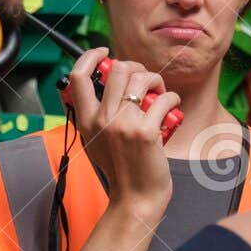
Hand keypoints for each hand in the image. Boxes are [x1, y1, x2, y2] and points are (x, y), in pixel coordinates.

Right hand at [67, 50, 177, 217]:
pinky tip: (173, 109)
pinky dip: (173, 99)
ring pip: (142, 78)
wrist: (135, 199)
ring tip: (160, 95)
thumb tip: (105, 85)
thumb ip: (96, 115)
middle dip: (137, 67)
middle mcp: (101, 119)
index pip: (77, 76)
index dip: (90, 56)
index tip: (104, 52)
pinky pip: (164, 98)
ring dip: (157, 81)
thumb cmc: (122, 170)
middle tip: (145, 81)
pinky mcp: (146, 132)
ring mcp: (123, 125)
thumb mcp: (96, 141)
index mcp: (85, 120)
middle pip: (117, 68)